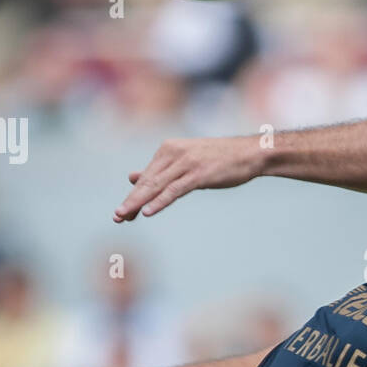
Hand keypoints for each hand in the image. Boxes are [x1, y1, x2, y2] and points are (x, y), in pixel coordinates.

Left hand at [113, 135, 265, 221]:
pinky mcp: (198, 174)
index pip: (146, 177)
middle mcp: (174, 153)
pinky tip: (147, 212)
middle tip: (116, 217)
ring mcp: (186, 163)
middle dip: (131, 201)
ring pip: (157, 186)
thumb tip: (132, 177)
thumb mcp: (186, 162)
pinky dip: (160, 201)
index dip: (134, 196)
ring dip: (139, 202)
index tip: (122, 214)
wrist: (250, 153)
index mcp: (168, 149)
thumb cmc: (220, 159)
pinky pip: (174, 190)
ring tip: (124, 216)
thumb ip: (160, 170)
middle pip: (148, 182)